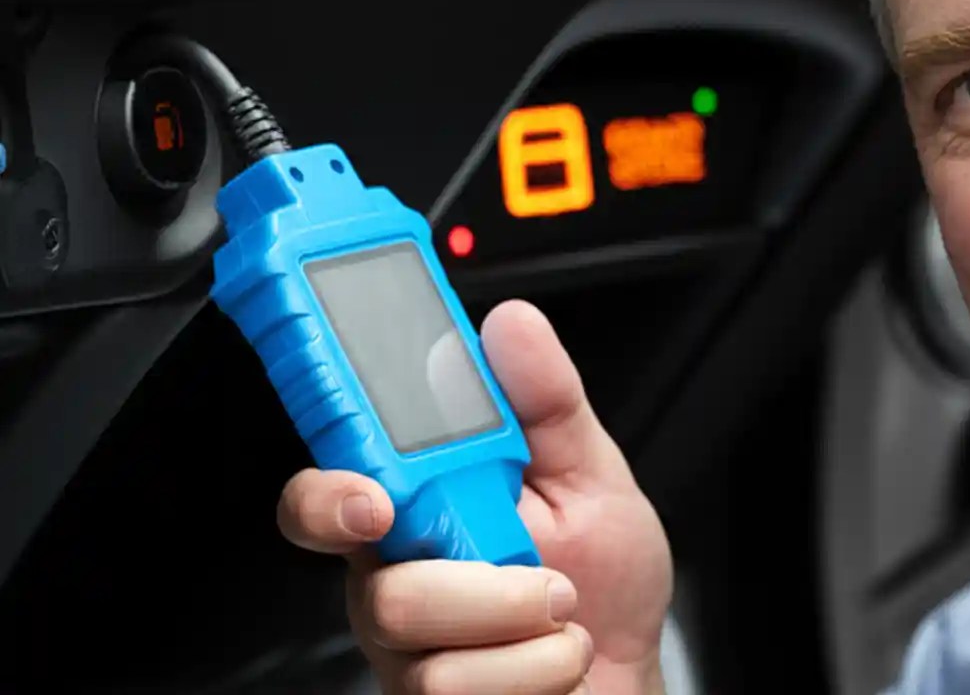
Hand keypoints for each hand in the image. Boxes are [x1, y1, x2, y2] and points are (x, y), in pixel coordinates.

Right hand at [276, 300, 673, 693]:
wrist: (627, 668)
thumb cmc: (604, 575)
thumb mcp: (590, 472)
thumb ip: (546, 400)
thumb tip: (511, 325)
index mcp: (417, 509)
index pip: (326, 497)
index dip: (327, 499)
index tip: (374, 503)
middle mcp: (399, 580)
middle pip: (380, 593)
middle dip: (483, 589)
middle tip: (546, 575)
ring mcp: (414, 652)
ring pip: (427, 656)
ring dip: (525, 636)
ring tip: (563, 617)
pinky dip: (535, 675)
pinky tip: (553, 664)